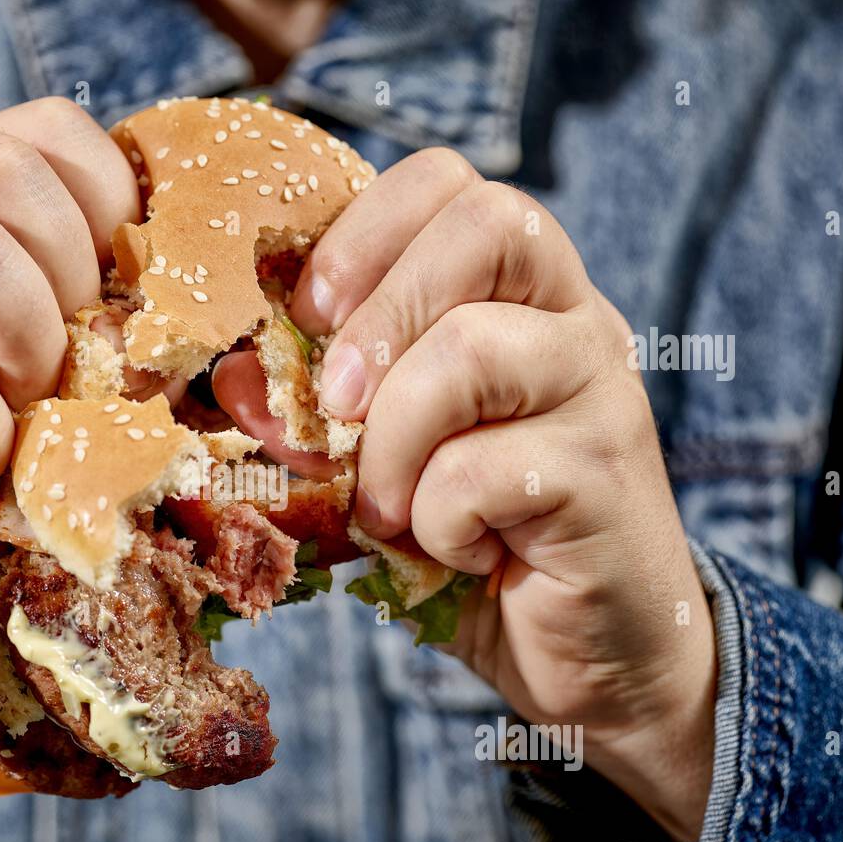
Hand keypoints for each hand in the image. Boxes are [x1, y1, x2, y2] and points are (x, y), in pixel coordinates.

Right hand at [0, 97, 139, 641]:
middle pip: (8, 170)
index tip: (118, 304)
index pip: (45, 132)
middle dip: (73, 286)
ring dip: (28, 350)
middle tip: (62, 377)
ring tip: (17, 419)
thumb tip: (179, 313)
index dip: (112, 210)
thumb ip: (74, 313)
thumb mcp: (24, 368)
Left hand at [291, 150, 716, 841]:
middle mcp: (574, 321)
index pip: (454, 185)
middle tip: (334, 403)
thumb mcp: (388, 463)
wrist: (593, 655)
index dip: (365, 229)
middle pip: (491, 221)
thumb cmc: (478, 543)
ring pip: (474, 349)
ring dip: (394, 439)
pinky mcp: (605, 477)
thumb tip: (237, 377)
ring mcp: (600, 393)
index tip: (307, 312)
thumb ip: (328, 415)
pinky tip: (460, 553)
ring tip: (390, 508)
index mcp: (518, 297)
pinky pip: (484, 469)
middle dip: (381, 309)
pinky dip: (439, 521)